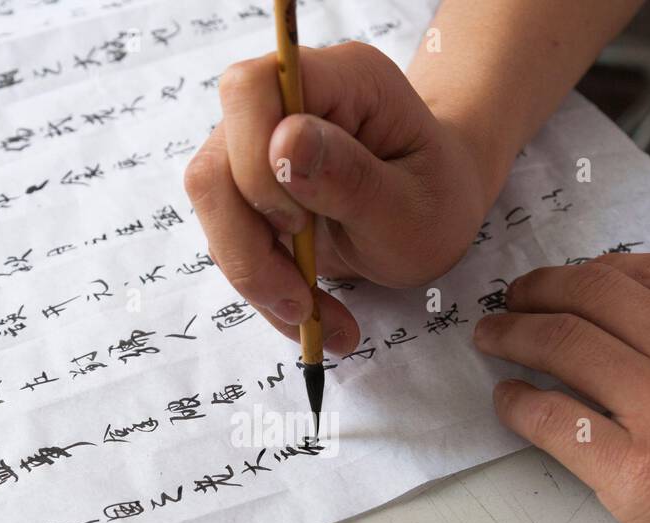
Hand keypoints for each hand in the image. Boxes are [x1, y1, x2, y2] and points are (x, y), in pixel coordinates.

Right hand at [184, 41, 491, 355]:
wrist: (434, 213)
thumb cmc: (435, 201)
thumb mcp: (411, 208)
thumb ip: (351, 177)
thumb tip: (283, 142)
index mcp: (342, 79)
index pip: (252, 92)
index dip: (255, 163)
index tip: (301, 225)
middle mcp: (286, 101)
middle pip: (216, 163)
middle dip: (248, 245)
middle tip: (301, 301)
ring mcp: (258, 143)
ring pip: (214, 208)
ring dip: (254, 274)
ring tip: (313, 316)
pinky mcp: (247, 188)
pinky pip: (228, 238)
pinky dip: (262, 285)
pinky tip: (309, 313)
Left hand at [472, 253, 649, 522]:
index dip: (597, 270)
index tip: (572, 279)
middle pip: (593, 298)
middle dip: (539, 291)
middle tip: (511, 300)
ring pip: (562, 347)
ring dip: (513, 335)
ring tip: (491, 339)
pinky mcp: (636, 477)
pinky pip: (554, 422)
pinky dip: (519, 405)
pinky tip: (507, 403)